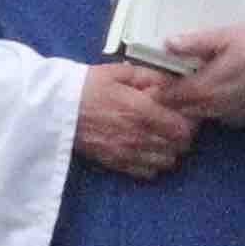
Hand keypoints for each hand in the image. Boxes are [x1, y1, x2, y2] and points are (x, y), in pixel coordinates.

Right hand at [71, 58, 193, 179]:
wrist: (54, 108)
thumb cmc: (87, 86)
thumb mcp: (120, 72)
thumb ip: (151, 77)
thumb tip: (174, 84)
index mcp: (144, 111)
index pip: (184, 128)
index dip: (190, 121)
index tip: (183, 113)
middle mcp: (140, 136)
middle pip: (179, 147)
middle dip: (181, 135)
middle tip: (172, 123)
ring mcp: (128, 153)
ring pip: (167, 161)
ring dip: (168, 150)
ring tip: (159, 137)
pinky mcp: (116, 163)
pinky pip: (148, 172)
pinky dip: (152, 163)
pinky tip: (145, 149)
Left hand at [151, 21, 244, 127]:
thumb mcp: (224, 36)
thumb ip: (194, 43)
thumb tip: (167, 44)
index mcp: (206, 88)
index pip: (171, 97)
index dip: (157, 91)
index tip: (149, 83)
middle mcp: (216, 107)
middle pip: (183, 110)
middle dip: (171, 101)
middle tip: (163, 86)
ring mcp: (233, 115)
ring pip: (201, 115)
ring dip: (190, 105)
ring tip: (185, 89)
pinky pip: (220, 116)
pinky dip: (211, 108)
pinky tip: (214, 94)